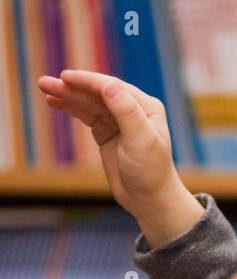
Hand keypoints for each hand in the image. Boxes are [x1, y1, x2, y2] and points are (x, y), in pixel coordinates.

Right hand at [36, 69, 200, 240]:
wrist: (149, 200)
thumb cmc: (150, 172)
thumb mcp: (140, 141)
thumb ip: (126, 112)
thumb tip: (109, 85)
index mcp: (146, 107)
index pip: (112, 88)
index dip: (88, 82)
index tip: (65, 78)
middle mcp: (132, 109)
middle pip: (97, 93)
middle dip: (72, 87)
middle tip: (44, 83)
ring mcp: (118, 121)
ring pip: (89, 103)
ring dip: (67, 95)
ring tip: (44, 88)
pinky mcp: (106, 133)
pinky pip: (86, 115)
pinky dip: (71, 108)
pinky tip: (55, 102)